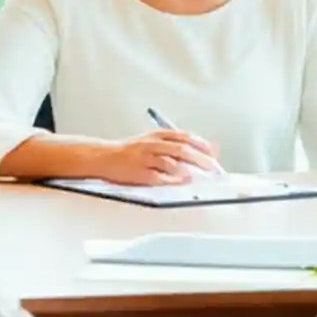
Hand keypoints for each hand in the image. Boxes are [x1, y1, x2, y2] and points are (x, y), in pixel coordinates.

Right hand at [94, 130, 219, 185]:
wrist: (103, 157)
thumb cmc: (129, 151)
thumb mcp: (150, 141)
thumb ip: (172, 144)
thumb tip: (197, 149)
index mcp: (157, 135)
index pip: (184, 137)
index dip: (201, 144)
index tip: (213, 152)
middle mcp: (152, 144)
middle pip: (181, 150)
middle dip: (200, 159)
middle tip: (213, 167)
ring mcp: (145, 158)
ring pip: (171, 161)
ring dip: (188, 168)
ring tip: (201, 174)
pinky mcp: (139, 173)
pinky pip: (158, 176)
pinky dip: (172, 179)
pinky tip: (182, 181)